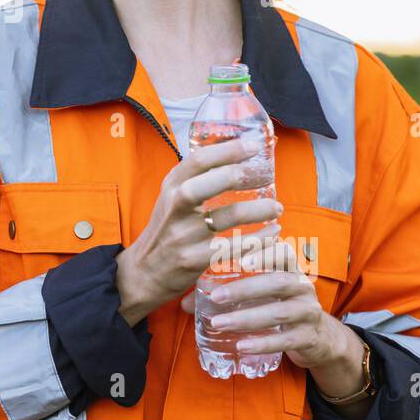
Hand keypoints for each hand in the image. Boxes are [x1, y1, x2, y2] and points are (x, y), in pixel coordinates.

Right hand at [115, 136, 282, 326]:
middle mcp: (174, 208)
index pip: (196, 161)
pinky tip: (273, 233)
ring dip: (259, 210)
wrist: (143, 273)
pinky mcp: (194, 260)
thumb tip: (233, 159)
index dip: (227, 150)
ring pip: (227, 216)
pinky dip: (259, 239)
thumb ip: (194, 181)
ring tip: (276, 207)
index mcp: (170, 188)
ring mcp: (183, 235)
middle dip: (235, 175)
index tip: (253, 146)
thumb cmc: (165, 232)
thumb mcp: (170, 201)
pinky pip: (234, 247)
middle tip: (264, 175)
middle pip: (203, 184)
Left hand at [205, 240, 345, 371]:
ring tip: (219, 323)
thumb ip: (228, 290)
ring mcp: (308, 312)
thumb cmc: (279, 306)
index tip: (240, 258)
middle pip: (277, 283)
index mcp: (290, 269)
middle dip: (245, 289)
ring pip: (278, 312)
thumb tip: (183, 302)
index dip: (264, 252)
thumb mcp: (260, 293)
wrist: (318, 338)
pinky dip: (262, 343)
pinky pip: (285, 340)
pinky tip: (242, 346)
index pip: (283, 252)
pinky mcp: (308, 337)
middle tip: (216, 296)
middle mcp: (302, 287)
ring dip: (246, 318)